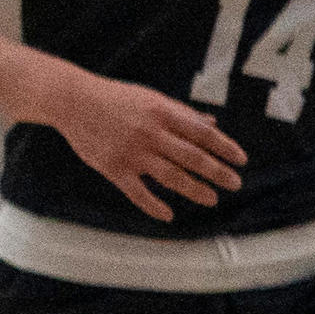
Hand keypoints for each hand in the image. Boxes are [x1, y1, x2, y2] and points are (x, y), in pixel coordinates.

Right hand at [44, 70, 245, 222]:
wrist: (73, 101)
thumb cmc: (115, 98)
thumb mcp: (151, 98)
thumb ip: (181, 113)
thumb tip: (211, 123)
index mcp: (162, 113)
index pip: (202, 133)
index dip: (225, 147)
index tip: (241, 160)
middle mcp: (151, 133)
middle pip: (192, 157)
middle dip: (217, 172)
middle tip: (234, 184)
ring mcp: (132, 152)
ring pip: (170, 176)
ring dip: (194, 189)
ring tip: (211, 199)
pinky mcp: (113, 168)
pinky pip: (137, 192)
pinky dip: (153, 206)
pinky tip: (168, 215)